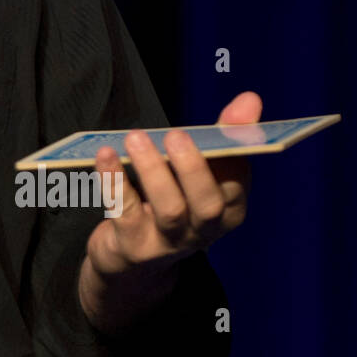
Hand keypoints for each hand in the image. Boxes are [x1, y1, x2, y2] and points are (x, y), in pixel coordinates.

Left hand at [79, 91, 257, 331]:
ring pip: (168, 210)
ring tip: (135, 138)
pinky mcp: (133, 247)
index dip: (235, 152)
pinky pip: (124, 213)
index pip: (238, 182)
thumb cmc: (172, 198)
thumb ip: (222, 135)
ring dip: (152, 171)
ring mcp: (169, 243)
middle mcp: (204, 231)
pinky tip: (105, 155)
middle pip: (207, 204)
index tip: (231, 120)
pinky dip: (115, 181)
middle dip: (193, 168)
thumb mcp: (198, 170)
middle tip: (175, 134)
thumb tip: (251, 98)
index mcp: (228, 209)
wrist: (131, 257)